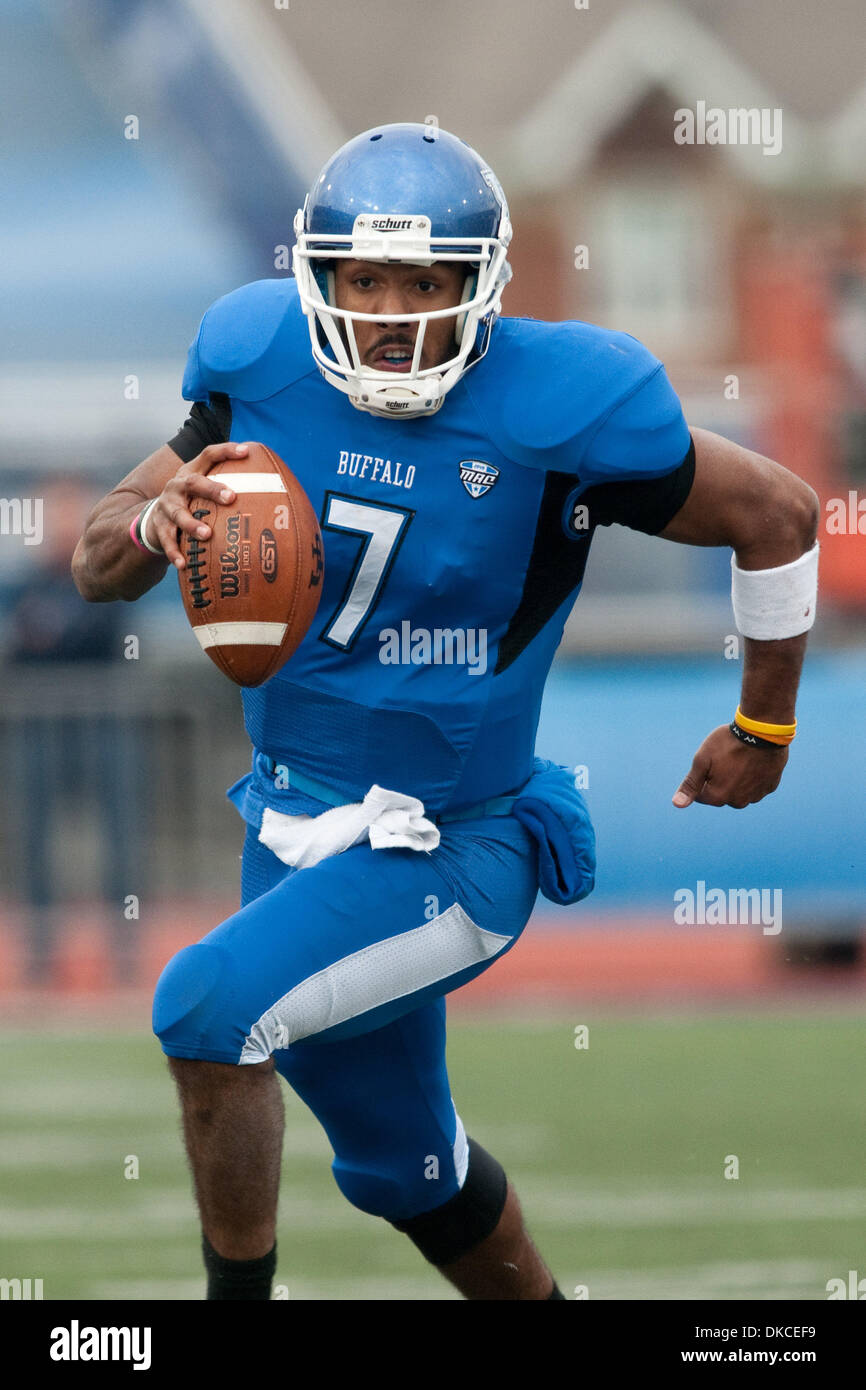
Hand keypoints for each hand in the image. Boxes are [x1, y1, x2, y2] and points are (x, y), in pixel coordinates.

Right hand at [148, 443, 246, 567]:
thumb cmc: (191, 504)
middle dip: (211, 489)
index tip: (246, 451)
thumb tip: (269, 496)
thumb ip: (227, 489)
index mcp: (191, 473)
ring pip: (178, 514)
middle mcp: (177, 486)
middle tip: (231, 497)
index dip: (226, 451)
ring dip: (192, 524)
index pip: (209, 455)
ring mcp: (166, 506)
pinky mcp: (159, 527)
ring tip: (207, 534)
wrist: (153, 519)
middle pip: (193, 482)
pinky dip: (175, 553)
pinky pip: (167, 541)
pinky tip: (183, 564)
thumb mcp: (203, 492)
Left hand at [672, 724, 788, 808]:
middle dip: (719, 780)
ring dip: (737, 780)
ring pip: (740, 792)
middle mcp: (738, 802)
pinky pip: (756, 786)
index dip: (702, 777)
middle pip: (721, 794)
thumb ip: (690, 784)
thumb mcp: (702, 760)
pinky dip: (753, 777)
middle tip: (726, 758)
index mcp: (718, 797)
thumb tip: (677, 804)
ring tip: (741, 759)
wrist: (762, 731)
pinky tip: (754, 761)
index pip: (701, 795)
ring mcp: (756, 795)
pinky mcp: (770, 787)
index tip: (710, 761)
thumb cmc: (728, 743)